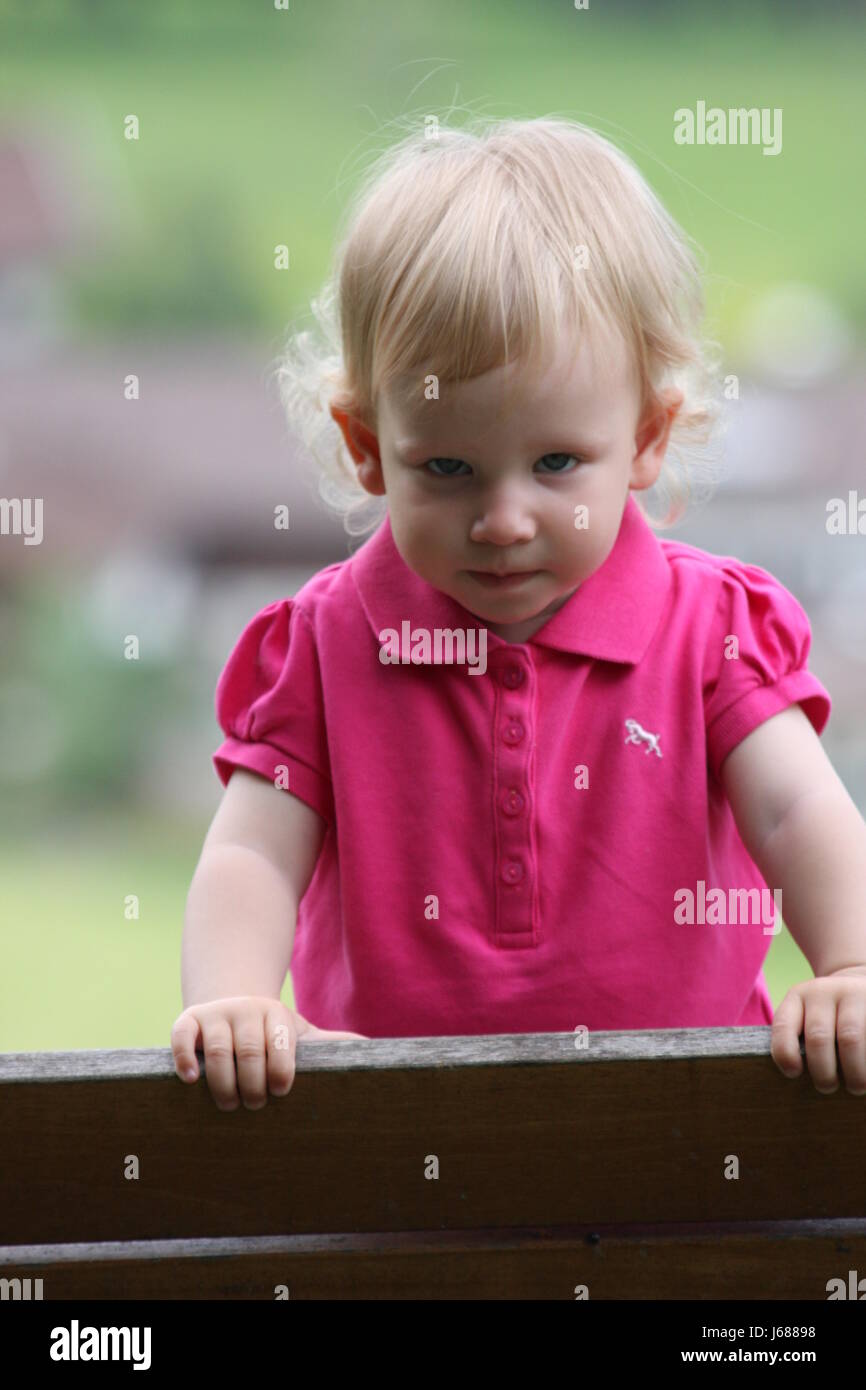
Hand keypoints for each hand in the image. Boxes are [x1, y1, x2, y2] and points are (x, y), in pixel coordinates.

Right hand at [171, 996, 367, 1111]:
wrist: (233, 1005)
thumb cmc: (271, 1033)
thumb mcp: (300, 1034)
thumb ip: (330, 1043)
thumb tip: (372, 1048)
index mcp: (277, 1016)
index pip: (281, 1045)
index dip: (280, 1072)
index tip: (280, 1092)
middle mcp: (246, 1010)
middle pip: (248, 1052)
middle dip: (251, 1086)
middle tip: (254, 1105)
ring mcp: (216, 1014)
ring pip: (216, 1051)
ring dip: (223, 1084)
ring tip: (230, 1104)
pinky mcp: (189, 1020)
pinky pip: (182, 1038)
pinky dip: (185, 1059)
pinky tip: (191, 1081)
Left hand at [770, 966, 865, 1094]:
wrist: (859, 986)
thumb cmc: (828, 1017)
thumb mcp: (807, 1017)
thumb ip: (801, 1041)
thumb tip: (797, 1078)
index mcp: (797, 997)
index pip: (783, 1025)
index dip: (785, 1054)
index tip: (793, 1074)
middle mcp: (823, 991)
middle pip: (818, 1038)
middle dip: (823, 1072)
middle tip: (828, 1088)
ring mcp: (851, 993)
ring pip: (850, 1038)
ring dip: (854, 1071)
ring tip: (856, 1087)